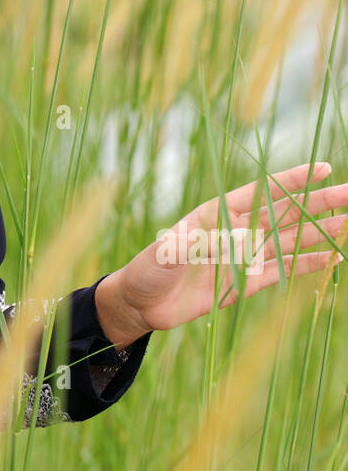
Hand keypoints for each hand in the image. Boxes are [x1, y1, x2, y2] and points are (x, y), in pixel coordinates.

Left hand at [93, 162, 347, 349]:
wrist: (141, 303)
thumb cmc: (148, 269)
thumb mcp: (166, 252)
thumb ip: (195, 244)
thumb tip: (236, 240)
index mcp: (218, 213)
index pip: (263, 192)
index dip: (293, 180)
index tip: (324, 168)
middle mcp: (237, 230)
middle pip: (286, 213)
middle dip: (319, 202)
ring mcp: (244, 256)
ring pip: (291, 240)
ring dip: (320, 232)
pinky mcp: (247, 282)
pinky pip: (283, 270)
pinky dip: (308, 264)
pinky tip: (332, 257)